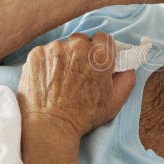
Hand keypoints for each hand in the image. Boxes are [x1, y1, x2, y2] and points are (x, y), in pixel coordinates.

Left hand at [17, 32, 135, 143]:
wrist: (50, 125)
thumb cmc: (84, 116)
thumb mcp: (115, 100)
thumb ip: (127, 77)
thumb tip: (127, 64)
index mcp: (100, 54)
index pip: (103, 38)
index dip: (100, 51)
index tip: (96, 62)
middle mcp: (78, 46)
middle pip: (82, 40)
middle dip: (82, 53)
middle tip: (78, 73)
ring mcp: (55, 48)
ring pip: (63, 46)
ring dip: (63, 58)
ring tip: (61, 80)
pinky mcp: (37, 54)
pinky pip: (46, 53)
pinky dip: (47, 63)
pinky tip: (49, 80)